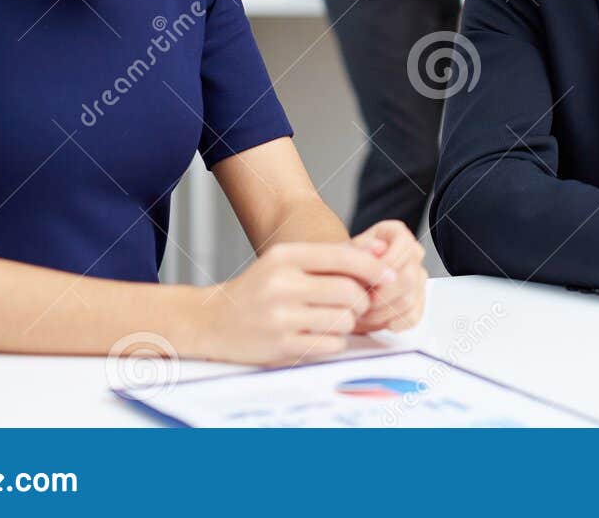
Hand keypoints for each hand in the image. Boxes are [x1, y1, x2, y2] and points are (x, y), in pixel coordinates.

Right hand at [197, 241, 395, 365]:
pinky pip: (330, 344)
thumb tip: (380, 250)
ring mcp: (280, 318)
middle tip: (359, 303)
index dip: (373, 268)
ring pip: (343, 320)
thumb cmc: (257, 290)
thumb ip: (330, 258)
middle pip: (349, 292)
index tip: (387, 276)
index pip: (343, 257)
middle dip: (363, 300)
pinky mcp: (280, 347)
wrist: (211, 322)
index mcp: (285, 257)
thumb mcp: (286, 262)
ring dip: (349, 322)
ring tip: (337, 319)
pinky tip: (322, 334)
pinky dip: (335, 341)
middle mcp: (281, 285)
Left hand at [349, 220, 427, 332]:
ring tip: (362, 313)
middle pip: (409, 277)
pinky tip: (377, 320)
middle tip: (361, 302)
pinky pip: (413, 316)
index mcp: (396, 234)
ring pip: (409, 300)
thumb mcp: (344, 253)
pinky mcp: (417, 302)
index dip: (386, 266)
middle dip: (381, 295)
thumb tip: (378, 248)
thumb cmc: (343, 266)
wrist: (341, 284)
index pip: (405, 247)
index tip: (367, 280)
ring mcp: (417, 279)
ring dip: (382, 312)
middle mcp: (412, 254)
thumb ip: (359, 249)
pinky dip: (393, 323)